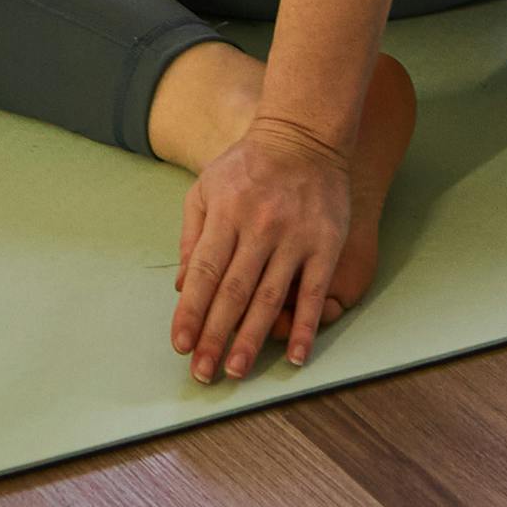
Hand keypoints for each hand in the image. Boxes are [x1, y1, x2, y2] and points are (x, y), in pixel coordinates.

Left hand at [172, 113, 355, 382]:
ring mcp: (294, 237)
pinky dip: (306, 327)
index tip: (181, 345)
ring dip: (252, 338)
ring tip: (237, 371)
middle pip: (233, 291)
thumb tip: (182, 287)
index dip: (191, 311)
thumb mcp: (207, 187)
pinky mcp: (325, 244)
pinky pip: (314, 293)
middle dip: (215, 335)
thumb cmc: (249, 164)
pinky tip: (297, 357)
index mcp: (226, 212)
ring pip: (270, 297)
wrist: (306, 134)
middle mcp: (259, 226)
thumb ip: (192, 235)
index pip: (204, 271)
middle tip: (204, 372)